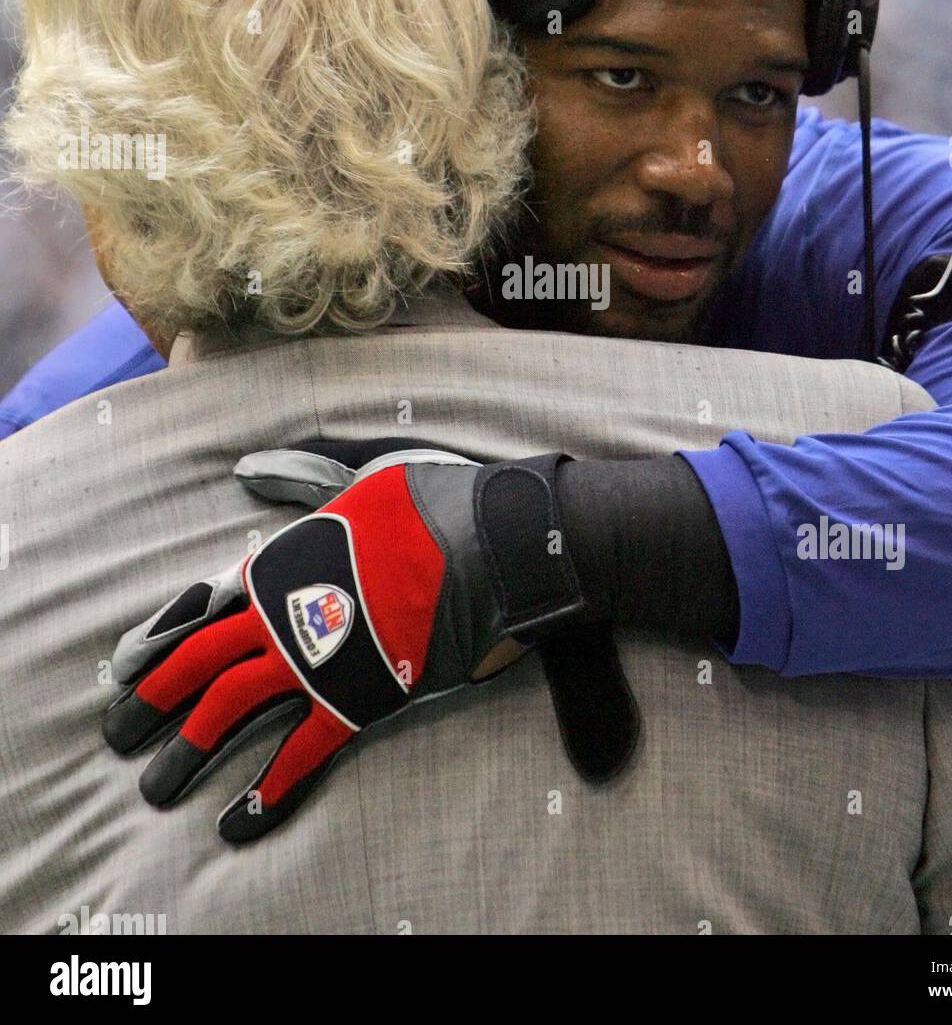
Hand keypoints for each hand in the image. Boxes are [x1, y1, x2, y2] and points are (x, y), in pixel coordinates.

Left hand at [102, 447, 582, 841]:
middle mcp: (281, 616)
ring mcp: (313, 661)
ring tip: (156, 788)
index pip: (201, 608)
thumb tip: (265, 479)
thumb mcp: (357, 488)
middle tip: (119, 732)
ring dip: (187, 751)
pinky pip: (300, 754)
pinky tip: (238, 823)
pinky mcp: (353, 699)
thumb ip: (310, 493)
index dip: (158, 640)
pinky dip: (268, 791)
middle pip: (197, 662)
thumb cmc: (423, 510)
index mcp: (278, 567)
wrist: (481, 544)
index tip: (123, 667)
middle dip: (150, 699)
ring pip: (229, 710)